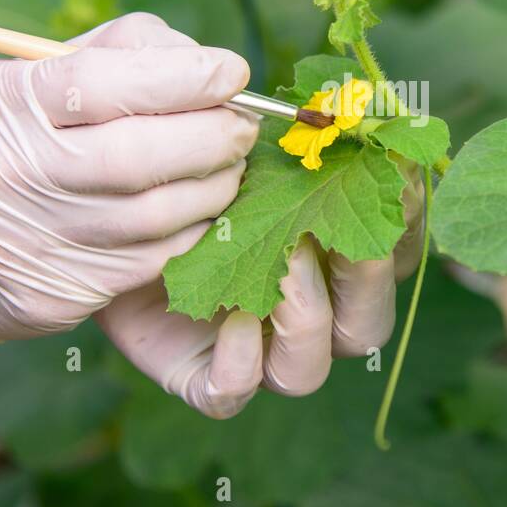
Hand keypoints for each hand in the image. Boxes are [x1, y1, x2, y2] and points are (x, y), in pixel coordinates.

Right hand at [0, 13, 256, 341]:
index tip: (234, 71)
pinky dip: (194, 228)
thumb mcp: (32, 76)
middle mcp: (3, 173)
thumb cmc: (11, 138)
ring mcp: (30, 238)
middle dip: (211, 134)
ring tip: (231, 163)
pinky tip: (205, 207)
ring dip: (213, 184)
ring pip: (154, 213)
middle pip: (135, 154)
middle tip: (244, 124)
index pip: (99, 84)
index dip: (182, 77)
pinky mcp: (59, 291)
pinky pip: (154, 257)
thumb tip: (210, 66)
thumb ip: (118, 53)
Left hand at [95, 162, 425, 418]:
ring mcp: (254, 346)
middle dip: (364, 279)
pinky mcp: (200, 369)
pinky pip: (234, 392)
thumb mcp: (238, 133)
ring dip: (306, 318)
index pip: (397, 250)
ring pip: (308, 369)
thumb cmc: (186, 156)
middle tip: (331, 229)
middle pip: (368, 323)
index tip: (388, 174)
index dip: (404, 219)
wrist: (102, 201)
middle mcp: (306, 307)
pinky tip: (229, 321)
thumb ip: (293, 130)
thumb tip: (344, 114)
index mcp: (332, 250)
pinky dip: (239, 365)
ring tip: (281, 265)